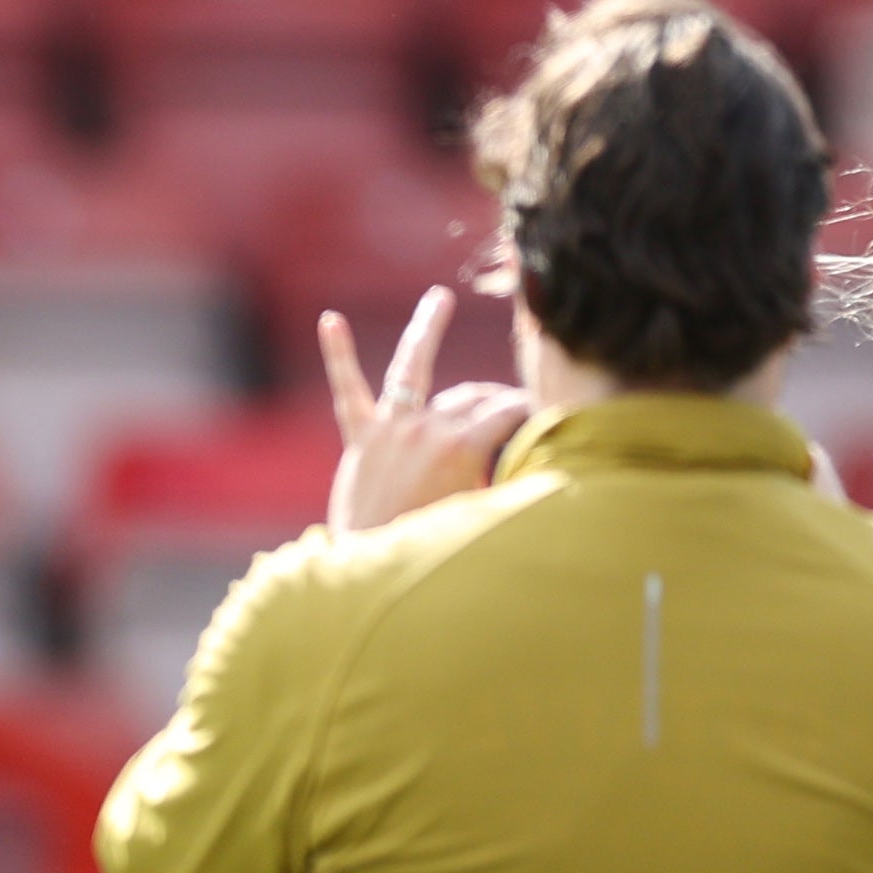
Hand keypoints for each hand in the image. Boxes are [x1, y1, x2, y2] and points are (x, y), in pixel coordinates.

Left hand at [321, 288, 533, 536]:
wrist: (373, 573)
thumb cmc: (434, 549)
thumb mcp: (481, 512)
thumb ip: (501, 475)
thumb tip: (530, 453)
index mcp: (462, 446)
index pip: (505, 411)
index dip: (528, 412)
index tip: (542, 416)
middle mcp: (426, 428)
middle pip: (469, 396)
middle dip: (494, 398)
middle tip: (509, 406)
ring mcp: (390, 429)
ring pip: (412, 369)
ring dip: (426, 329)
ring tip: (439, 299)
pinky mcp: (360, 440)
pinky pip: (347, 388)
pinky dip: (338, 354)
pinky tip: (330, 320)